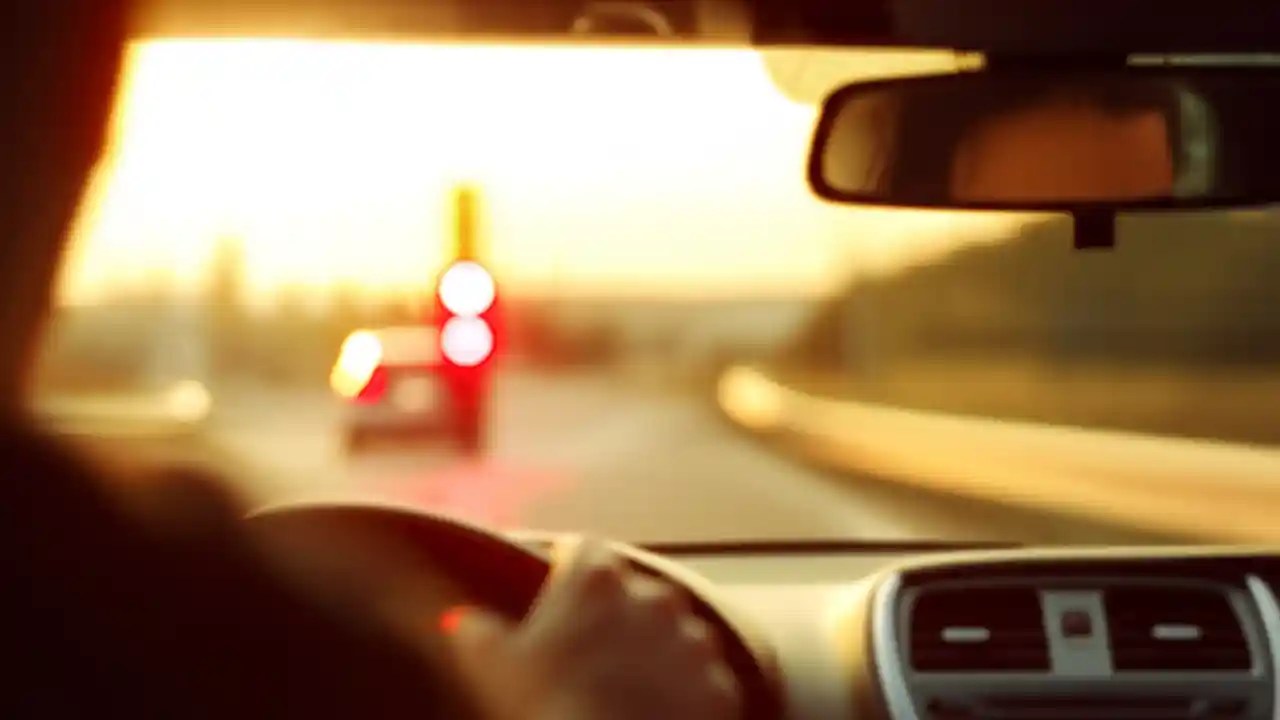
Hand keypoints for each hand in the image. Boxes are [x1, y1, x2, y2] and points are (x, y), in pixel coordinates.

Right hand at [449, 536, 739, 719]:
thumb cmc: (540, 707)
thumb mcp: (491, 666)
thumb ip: (477, 632)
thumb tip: (462, 621)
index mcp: (598, 578)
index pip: (586, 550)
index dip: (571, 571)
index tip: (561, 599)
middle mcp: (655, 596)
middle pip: (637, 594)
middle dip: (620, 619)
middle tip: (592, 660)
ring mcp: (694, 641)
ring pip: (678, 638)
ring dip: (659, 657)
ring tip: (628, 697)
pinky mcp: (721, 686)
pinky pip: (704, 685)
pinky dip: (686, 700)